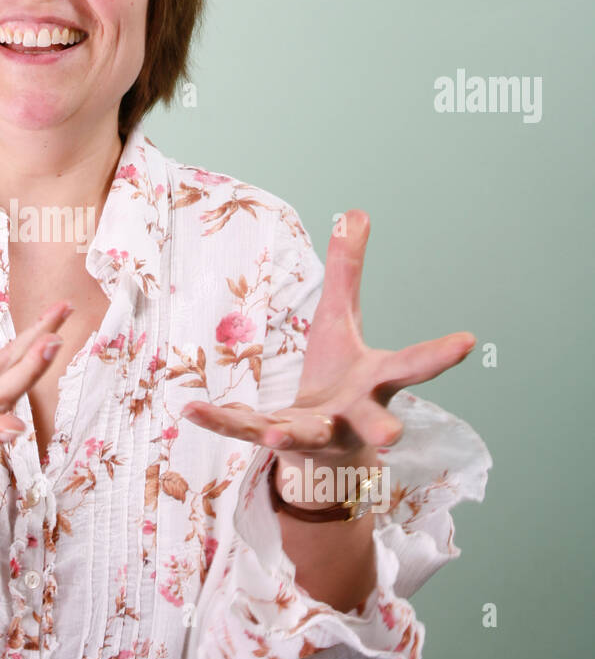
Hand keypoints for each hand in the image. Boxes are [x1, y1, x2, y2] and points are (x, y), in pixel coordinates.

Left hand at [179, 209, 476, 492]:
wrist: (322, 447)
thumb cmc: (339, 378)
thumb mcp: (341, 320)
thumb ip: (347, 271)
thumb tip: (355, 211)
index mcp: (376, 383)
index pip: (413, 366)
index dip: (440, 354)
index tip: (467, 340)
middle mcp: (353, 415)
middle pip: (373, 422)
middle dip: (382, 429)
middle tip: (394, 437)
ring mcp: (315, 435)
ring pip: (304, 437)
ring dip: (289, 436)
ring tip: (277, 438)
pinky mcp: (276, 442)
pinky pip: (245, 430)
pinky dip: (219, 420)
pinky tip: (191, 409)